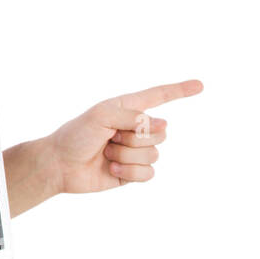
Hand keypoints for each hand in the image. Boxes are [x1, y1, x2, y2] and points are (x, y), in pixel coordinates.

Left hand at [43, 79, 203, 194]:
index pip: (158, 97)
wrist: (59, 165)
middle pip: (161, 131)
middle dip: (136, 137)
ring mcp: (134, 151)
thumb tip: (160, 125)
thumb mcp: (101, 115)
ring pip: (154, 154)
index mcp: (126, 108)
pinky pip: (149, 173)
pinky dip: (130, 172)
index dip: (179, 91)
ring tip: (106, 154)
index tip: (200, 85)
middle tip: (110, 138)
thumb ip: (132, 116)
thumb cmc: (75, 135)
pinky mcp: (132, 173)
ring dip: (127, 155)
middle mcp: (134, 128)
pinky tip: (111, 170)